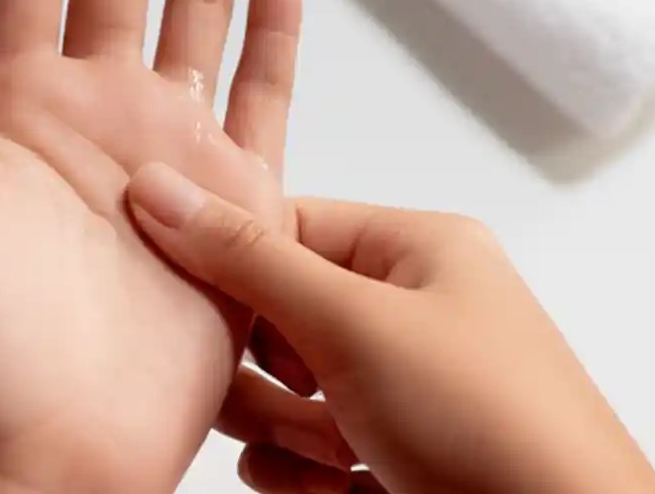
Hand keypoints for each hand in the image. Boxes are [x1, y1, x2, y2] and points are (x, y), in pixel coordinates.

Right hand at [127, 163, 654, 493]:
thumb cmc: (492, 424)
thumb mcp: (353, 324)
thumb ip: (247, 260)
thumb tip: (162, 190)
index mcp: (417, 252)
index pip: (290, 227)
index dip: (232, 261)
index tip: (184, 291)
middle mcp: (412, 314)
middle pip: (281, 316)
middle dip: (262, 367)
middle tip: (256, 391)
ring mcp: (404, 390)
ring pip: (289, 391)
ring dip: (281, 426)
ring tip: (317, 452)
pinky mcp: (395, 455)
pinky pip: (309, 449)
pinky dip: (299, 470)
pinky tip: (322, 484)